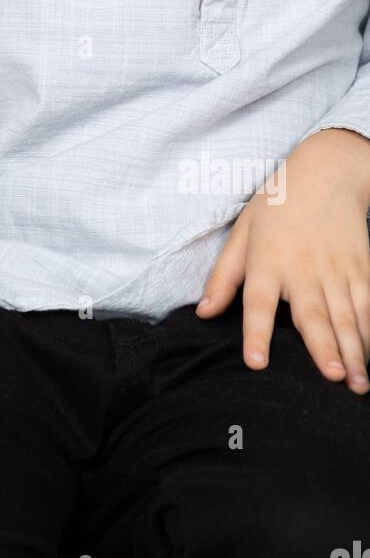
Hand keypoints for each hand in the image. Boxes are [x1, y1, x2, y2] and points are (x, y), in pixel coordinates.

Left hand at [195, 130, 369, 392]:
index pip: (257, 302)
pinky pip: (369, 306)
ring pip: (348, 317)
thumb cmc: (277, 205)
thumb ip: (223, 276)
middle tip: (332, 377)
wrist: (326, 172)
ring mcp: (337, 270)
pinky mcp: (362, 269)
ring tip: (357, 385)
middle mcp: (304, 269)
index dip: (256, 333)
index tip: (255, 363)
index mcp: (267, 260)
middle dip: (324, 348)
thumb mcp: (242, 232)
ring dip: (355, 352)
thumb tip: (203, 313)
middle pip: (313, 313)